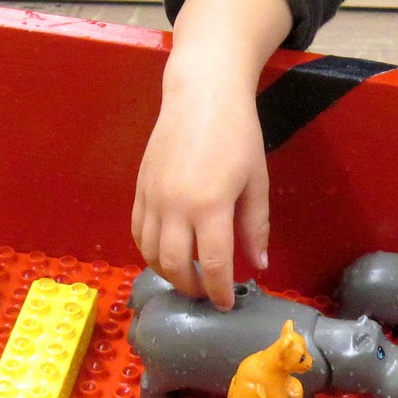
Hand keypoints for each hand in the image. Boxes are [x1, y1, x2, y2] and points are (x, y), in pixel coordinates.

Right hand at [132, 0, 292, 309]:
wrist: (200, 93)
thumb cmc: (237, 133)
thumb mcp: (256, 181)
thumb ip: (255, 226)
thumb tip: (260, 265)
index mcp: (210, 206)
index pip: (212, 265)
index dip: (219, 291)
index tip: (227, 304)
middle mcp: (175, 206)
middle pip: (174, 265)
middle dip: (191, 288)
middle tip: (207, 294)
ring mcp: (152, 197)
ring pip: (150, 253)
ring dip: (167, 273)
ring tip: (186, 278)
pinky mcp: (140, 188)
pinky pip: (137, 231)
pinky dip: (148, 251)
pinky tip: (165, 254)